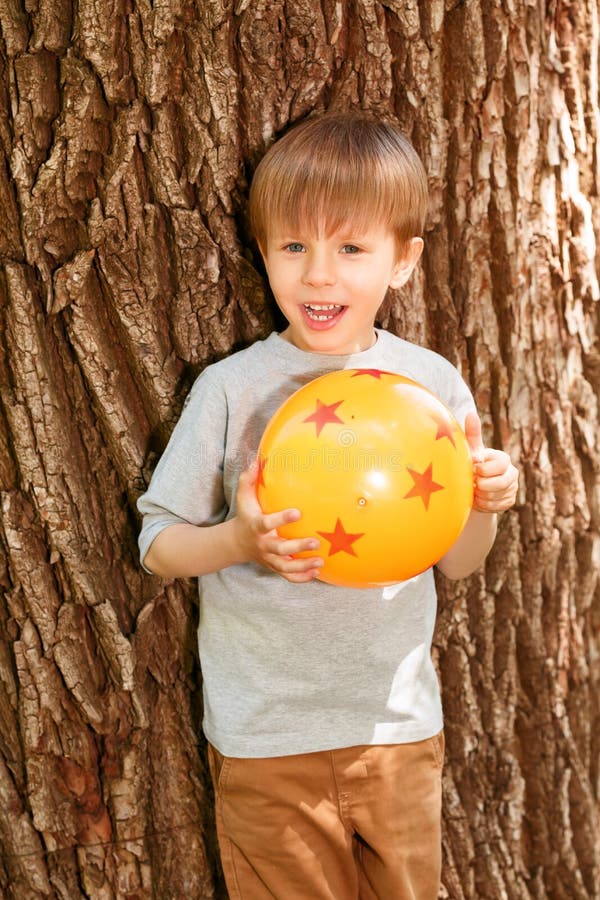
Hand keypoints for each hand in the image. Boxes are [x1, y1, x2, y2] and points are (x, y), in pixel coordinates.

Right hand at [233, 460, 323, 582]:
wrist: (236, 543)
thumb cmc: (246, 516)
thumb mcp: (243, 498)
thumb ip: (249, 480)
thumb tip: (257, 460)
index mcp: (256, 526)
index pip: (267, 524)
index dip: (281, 519)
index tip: (297, 512)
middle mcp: (263, 545)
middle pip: (280, 549)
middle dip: (297, 547)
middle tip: (316, 542)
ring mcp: (269, 558)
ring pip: (285, 566)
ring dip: (303, 566)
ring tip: (320, 561)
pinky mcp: (274, 566)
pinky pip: (288, 576)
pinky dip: (301, 577)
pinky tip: (316, 573)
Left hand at [465, 412, 518, 512]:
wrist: (473, 488)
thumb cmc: (472, 464)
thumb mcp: (471, 451)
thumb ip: (472, 434)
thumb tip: (471, 414)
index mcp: (503, 459)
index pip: (499, 465)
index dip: (483, 470)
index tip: (472, 470)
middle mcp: (512, 473)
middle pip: (501, 483)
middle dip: (483, 485)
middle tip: (472, 484)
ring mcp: (513, 488)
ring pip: (497, 496)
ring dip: (481, 496)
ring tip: (473, 491)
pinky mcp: (510, 501)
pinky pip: (497, 507)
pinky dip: (485, 505)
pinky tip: (479, 500)